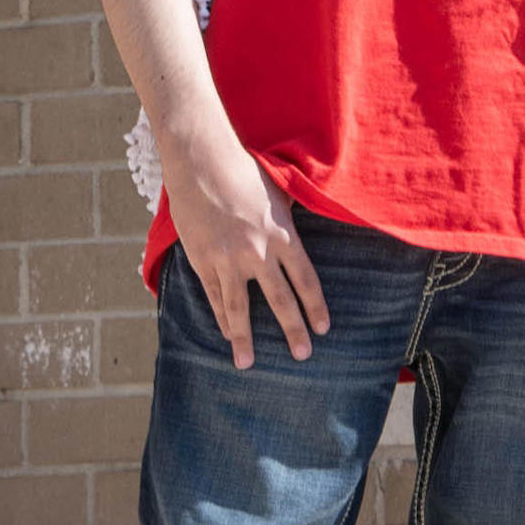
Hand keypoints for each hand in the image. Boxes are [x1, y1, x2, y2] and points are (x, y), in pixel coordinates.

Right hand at [161, 134, 329, 369]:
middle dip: (293, 330)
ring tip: (247, 364)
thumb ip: (288, 219)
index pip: (306, 280)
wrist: (200, 160)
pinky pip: (213, 294)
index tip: (323, 328)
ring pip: (239, 307)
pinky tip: (226, 333)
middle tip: (302, 355)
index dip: (316, 306)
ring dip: (245, 338)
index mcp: (283, 235)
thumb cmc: (241, 170)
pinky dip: (220, 316)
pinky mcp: (202, 258)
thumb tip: (300, 230)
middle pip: (280, 300)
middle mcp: (258, 251)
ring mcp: (227, 258)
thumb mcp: (277, 193)